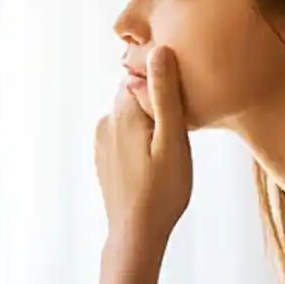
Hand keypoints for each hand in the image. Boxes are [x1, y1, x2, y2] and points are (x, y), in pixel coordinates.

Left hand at [94, 45, 192, 251]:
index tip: (182, 101)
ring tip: (169, 149)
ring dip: (150, 122)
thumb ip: (165, 94)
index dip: (164, 81)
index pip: (142, 72)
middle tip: (180, 130)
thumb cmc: (162, 190)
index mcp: (122, 111)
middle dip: (157, 101)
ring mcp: (102, 140)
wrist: (135, 233)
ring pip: (131, 114)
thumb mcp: (173, 139)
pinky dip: (141, 139)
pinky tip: (155, 161)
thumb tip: (159, 50)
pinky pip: (125, 134)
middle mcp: (106, 120)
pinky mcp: (104, 156)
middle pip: (135, 92)